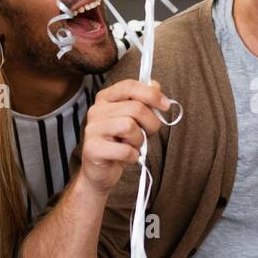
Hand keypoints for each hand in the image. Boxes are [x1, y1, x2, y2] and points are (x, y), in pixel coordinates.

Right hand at [79, 79, 167, 193]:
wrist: (101, 171)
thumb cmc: (120, 143)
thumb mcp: (134, 119)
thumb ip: (144, 101)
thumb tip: (155, 85)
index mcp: (105, 99)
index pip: (129, 86)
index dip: (151, 94)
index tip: (165, 104)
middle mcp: (96, 110)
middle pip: (135, 108)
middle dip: (150, 123)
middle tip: (148, 134)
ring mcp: (92, 129)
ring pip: (130, 126)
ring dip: (139, 140)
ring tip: (133, 145)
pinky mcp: (93, 149)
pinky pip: (125, 150)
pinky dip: (133, 156)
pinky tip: (128, 157)